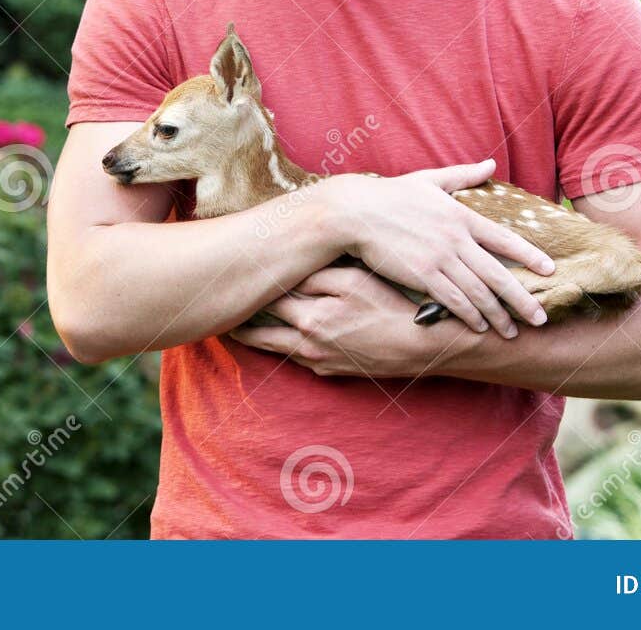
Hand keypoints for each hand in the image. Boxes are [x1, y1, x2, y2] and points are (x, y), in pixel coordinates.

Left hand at [229, 265, 451, 376]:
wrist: (425, 346)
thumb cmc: (393, 305)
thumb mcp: (355, 280)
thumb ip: (316, 275)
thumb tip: (283, 270)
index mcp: (310, 317)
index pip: (267, 299)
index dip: (247, 287)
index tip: (228, 277)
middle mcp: (308, 343)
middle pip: (262, 329)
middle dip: (240, 318)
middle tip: (215, 308)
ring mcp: (319, 361)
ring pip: (275, 347)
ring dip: (253, 336)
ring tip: (232, 327)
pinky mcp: (331, 372)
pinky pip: (296, 358)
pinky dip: (279, 347)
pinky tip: (271, 337)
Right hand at [318, 160, 555, 335]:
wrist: (356, 213)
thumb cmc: (391, 195)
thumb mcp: (430, 179)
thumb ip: (464, 175)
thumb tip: (491, 164)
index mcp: (462, 216)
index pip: (505, 239)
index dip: (530, 256)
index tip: (550, 271)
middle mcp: (456, 239)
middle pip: (499, 274)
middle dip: (522, 299)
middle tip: (540, 317)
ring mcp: (440, 259)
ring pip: (479, 293)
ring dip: (498, 315)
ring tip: (511, 331)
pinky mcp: (422, 276)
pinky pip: (453, 301)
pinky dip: (470, 315)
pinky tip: (479, 326)